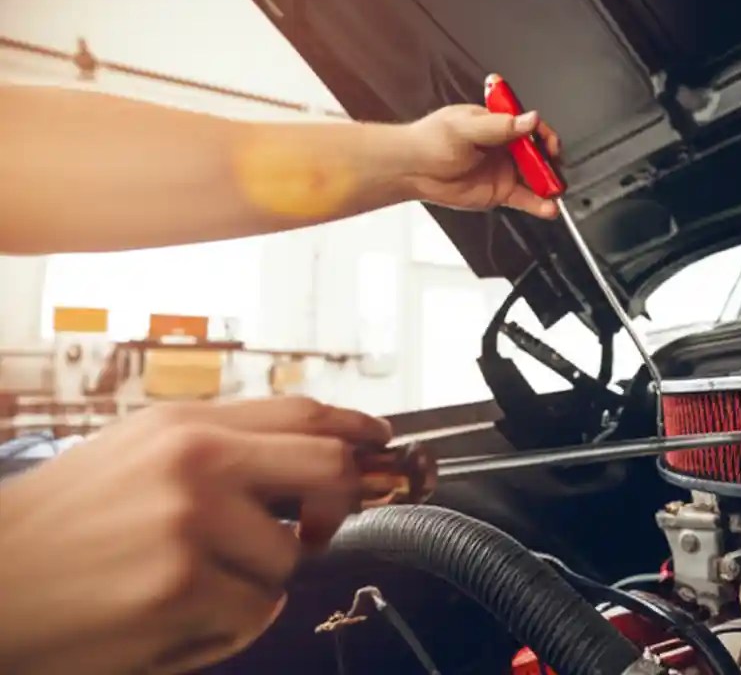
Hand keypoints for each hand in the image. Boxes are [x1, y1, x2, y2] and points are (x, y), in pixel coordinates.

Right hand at [0, 397, 390, 674]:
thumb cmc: (61, 521)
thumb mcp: (138, 453)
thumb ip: (221, 446)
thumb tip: (308, 451)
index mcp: (187, 427)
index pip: (303, 414)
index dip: (356, 430)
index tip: (380, 442)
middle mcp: (196, 464)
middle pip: (329, 472)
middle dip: (335, 507)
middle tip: (311, 529)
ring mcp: (192, 526)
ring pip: (290, 559)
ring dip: (256, 580)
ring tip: (189, 581)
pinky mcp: (182, 589)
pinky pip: (256, 613)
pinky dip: (226, 624)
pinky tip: (173, 613)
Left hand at [394, 104, 562, 218]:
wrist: (412, 170)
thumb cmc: (430, 142)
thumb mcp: (465, 128)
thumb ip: (500, 126)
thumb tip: (529, 119)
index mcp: (498, 123)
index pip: (530, 126)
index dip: (544, 135)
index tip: (549, 144)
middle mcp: (506, 146)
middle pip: (539, 154)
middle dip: (550, 162)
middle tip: (552, 171)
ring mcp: (505, 170)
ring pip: (536, 177)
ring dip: (549, 185)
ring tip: (554, 192)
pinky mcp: (500, 192)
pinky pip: (525, 199)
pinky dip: (539, 205)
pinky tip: (548, 208)